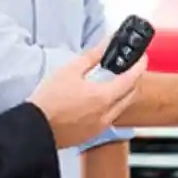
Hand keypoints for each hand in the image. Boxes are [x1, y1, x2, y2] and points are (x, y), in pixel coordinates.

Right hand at [30, 43, 145, 148]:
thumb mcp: (70, 70)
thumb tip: (106, 43)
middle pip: (131, 95)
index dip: (139, 66)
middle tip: (132, 68)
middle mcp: (106, 114)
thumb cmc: (49, 100)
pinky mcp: (92, 134)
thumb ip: (92, 56)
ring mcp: (100, 127)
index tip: (142, 57)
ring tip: (116, 81)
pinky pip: (110, 118)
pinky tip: (101, 99)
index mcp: (103, 97)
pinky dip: (112, 106)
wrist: (35, 128)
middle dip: (134, 79)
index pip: (131, 79)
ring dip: (124, 94)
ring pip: (121, 107)